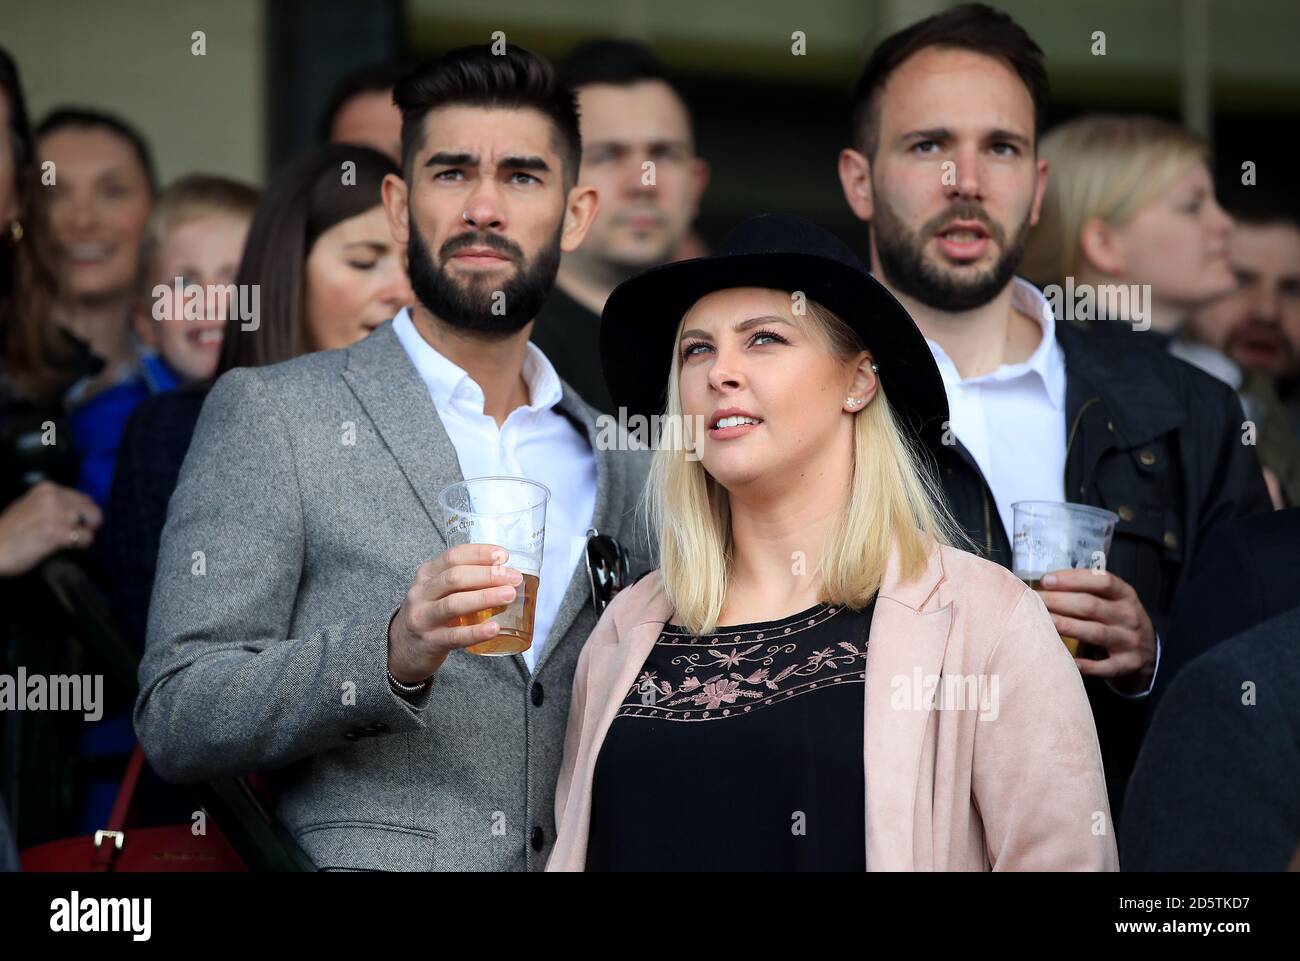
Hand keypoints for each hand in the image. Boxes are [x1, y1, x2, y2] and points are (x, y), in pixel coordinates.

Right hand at [0, 481, 102, 577]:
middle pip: (93, 510)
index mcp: (48, 488)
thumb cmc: (10, 533)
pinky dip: (80, 545)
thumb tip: (78, 512)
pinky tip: (65, 548)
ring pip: (92, 524)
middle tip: (75, 536)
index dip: (83, 515)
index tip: (76, 525)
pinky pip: (86, 538)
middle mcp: (54, 496)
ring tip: (66, 542)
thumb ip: (53, 505)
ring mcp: (56, 513)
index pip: (83, 498)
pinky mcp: (58, 532)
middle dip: (88, 525)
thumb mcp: (31, 507)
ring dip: (82, 535)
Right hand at [386, 543, 524, 683]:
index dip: (480, 553)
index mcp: (427, 574)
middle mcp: (421, 593)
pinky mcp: (429, 642)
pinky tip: (494, 628)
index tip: (503, 555)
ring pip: (454, 604)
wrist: (401, 648)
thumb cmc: (430, 614)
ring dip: (485, 597)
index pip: (453, 556)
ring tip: (509, 595)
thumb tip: (506, 573)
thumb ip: (464, 581)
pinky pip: (454, 636)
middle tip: (514, 578)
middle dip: (488, 575)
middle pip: (455, 577)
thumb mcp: (438, 590)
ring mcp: (423, 618)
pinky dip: (476, 632)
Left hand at [1032, 568, 1155, 690]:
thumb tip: (1044, 585)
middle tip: (1034, 601)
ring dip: (1066, 626)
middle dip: (1059, 601)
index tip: (1046, 580)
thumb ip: (1087, 592)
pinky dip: (1085, 665)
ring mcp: (1130, 641)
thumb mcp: (1112, 600)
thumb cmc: (1117, 619)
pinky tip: (1066, 659)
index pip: (1102, 581)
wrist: (1149, 651)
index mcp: (1125, 595)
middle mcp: (1129, 616)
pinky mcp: (1127, 664)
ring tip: (1042, 621)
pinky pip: (1103, 666)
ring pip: (1094, 632)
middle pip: (1091, 606)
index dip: (1073, 579)